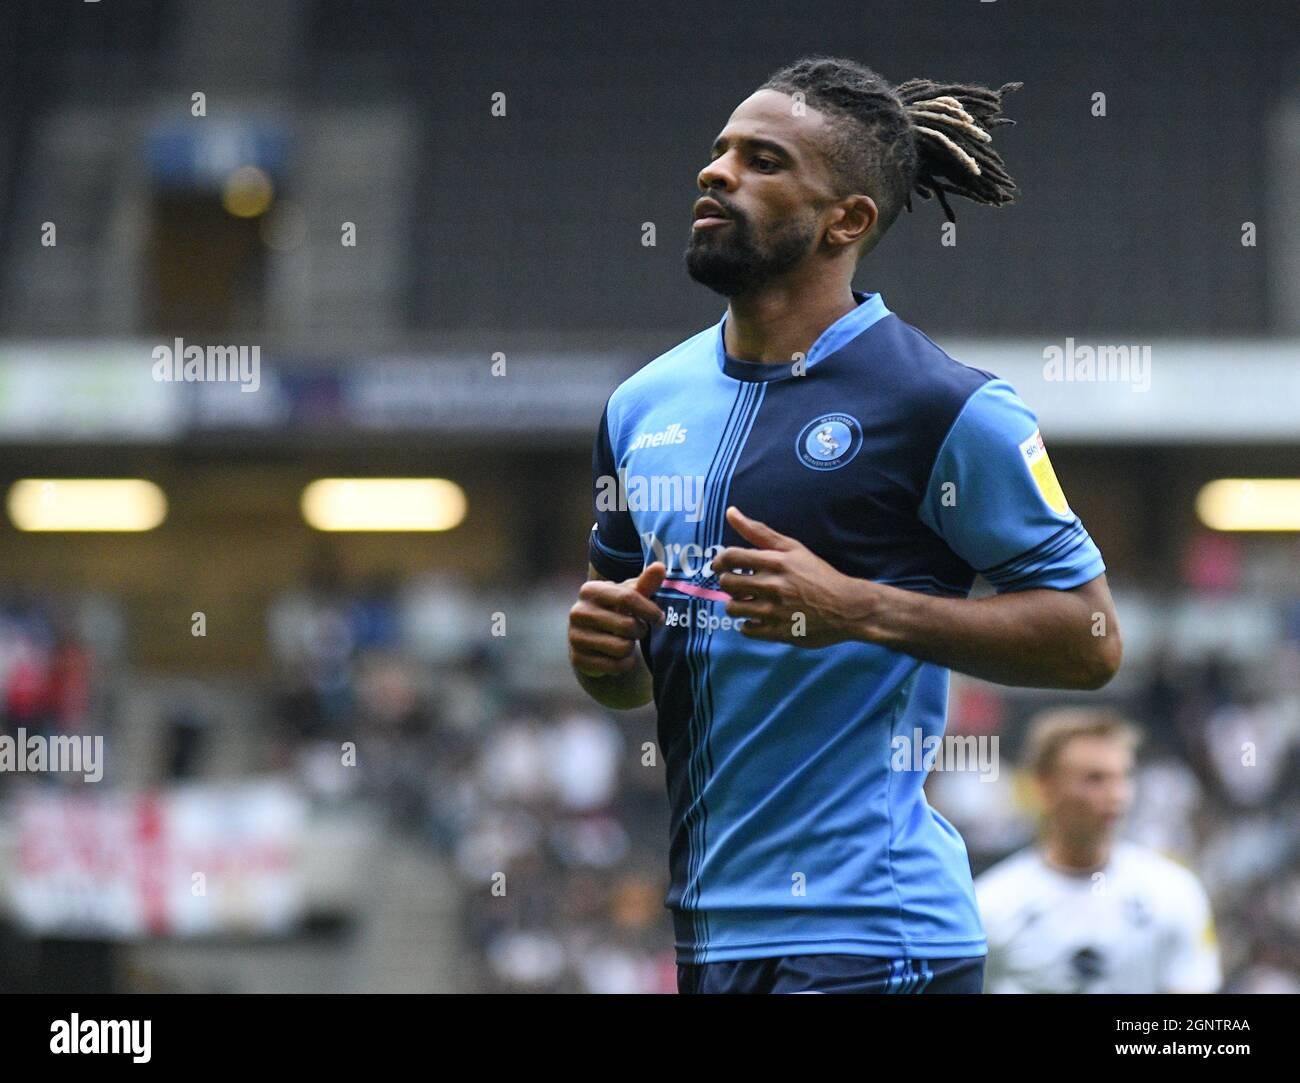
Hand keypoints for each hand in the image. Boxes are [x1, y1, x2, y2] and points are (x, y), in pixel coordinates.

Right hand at [568, 563, 665, 676]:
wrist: (592, 639)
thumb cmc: (615, 611)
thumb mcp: (630, 596)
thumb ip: (645, 583)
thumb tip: (660, 567)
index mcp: (590, 590)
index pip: (628, 598)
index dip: (649, 610)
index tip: (659, 618)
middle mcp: (578, 612)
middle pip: (628, 625)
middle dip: (640, 630)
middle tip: (637, 630)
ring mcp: (575, 636)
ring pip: (622, 647)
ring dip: (631, 647)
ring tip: (625, 641)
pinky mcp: (577, 659)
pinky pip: (615, 666)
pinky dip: (624, 663)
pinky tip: (617, 656)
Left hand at [713, 507, 877, 647]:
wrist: (848, 606)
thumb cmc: (818, 574)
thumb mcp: (792, 548)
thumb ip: (759, 531)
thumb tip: (730, 512)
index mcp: (775, 562)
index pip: (730, 557)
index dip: (719, 561)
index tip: (722, 566)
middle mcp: (772, 586)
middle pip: (727, 583)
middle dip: (729, 583)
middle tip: (740, 584)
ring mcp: (774, 611)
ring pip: (732, 609)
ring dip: (737, 604)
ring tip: (749, 601)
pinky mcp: (778, 632)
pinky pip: (746, 630)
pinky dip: (749, 624)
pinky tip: (760, 618)